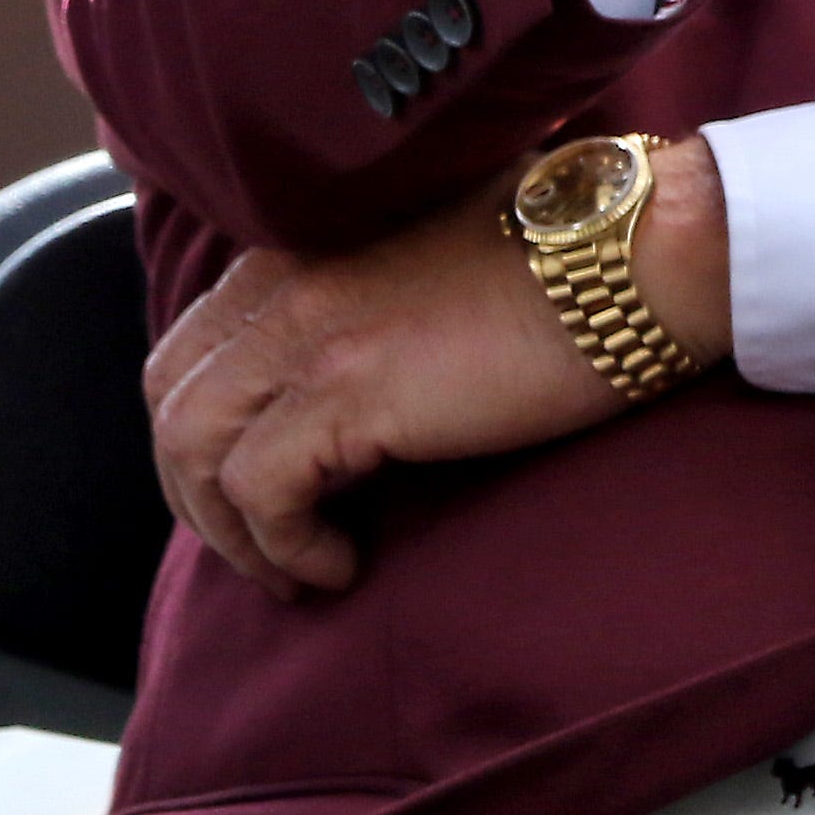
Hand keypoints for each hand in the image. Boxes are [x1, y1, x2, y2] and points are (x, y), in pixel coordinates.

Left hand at [144, 140, 731, 597]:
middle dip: (198, 493)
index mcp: (306, 244)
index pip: (193, 347)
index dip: (207, 434)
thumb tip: (356, 377)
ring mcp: (313, 329)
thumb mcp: (438, 260)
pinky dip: (286, 544)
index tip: (255, 493)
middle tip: (265, 548)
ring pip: (194, 448)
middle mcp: (289, 279)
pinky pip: (260, 490)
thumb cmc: (572, 262)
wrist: (641, 254)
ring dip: (234, 531)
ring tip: (300, 569)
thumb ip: (374, 292)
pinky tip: (343, 563)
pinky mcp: (351, 388)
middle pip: (173, 401)